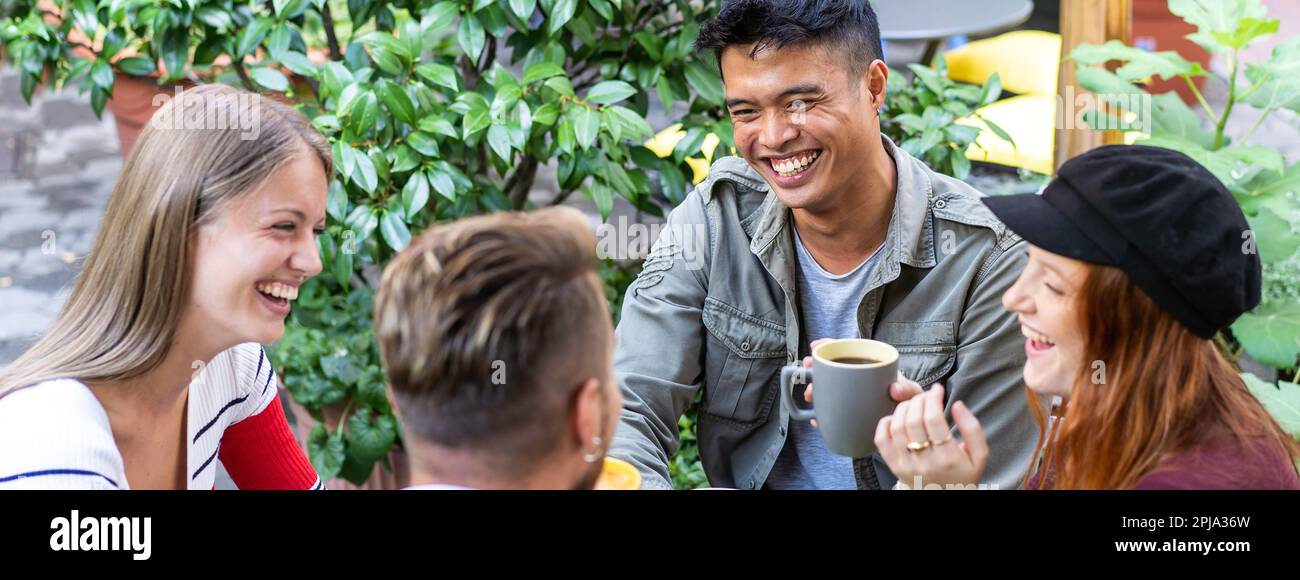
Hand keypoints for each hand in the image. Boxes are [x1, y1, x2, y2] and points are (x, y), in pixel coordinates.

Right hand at [801, 341, 926, 426]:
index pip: (847, 351)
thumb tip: (894, 388)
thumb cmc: (911, 403)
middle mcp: (856, 381)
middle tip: (807, 368)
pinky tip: (815, 418)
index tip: (816, 345)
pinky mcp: (848, 417)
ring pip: (826, 391)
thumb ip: (908, 389)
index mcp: (869, 368)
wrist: (910, 426)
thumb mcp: (912, 393)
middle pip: (831, 371)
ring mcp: (850, 399)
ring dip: (814, 390)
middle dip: (815, 368)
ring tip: (810, 395)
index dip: (829, 346)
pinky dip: (821, 415)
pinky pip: (830, 413)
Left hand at [874, 384, 987, 488]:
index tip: (938, 389)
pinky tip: (896, 417)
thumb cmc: (963, 475)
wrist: (947, 499)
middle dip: (919, 400)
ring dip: (903, 408)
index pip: (934, 419)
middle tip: (926, 395)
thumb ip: (973, 429)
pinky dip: (885, 424)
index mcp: (948, 458)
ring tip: (914, 404)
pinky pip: (881, 440)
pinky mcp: (894, 467)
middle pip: (914, 420)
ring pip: (897, 427)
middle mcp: (925, 462)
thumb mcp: (979, 456)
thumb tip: (958, 404)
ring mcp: (907, 465)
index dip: (933, 398)